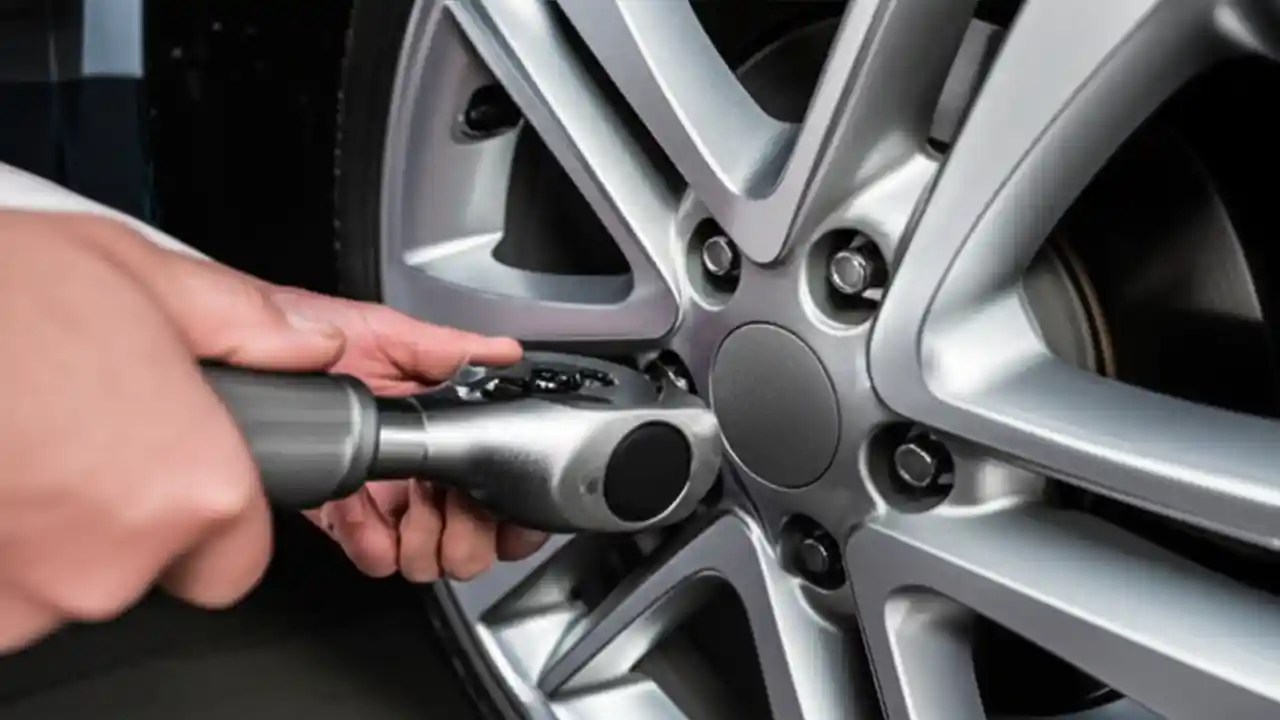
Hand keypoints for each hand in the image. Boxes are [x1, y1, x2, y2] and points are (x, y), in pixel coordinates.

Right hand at [0, 212, 290, 651]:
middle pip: (149, 568)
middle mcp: (116, 560)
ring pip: (65, 581)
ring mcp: (26, 595)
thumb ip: (244, 323)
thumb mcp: (140, 273)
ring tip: (25, 443)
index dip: (213, 516)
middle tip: (86, 437)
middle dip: (125, 511)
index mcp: (192, 488)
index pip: (239, 558)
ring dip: (51, 527)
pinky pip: (2, 588)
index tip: (182, 478)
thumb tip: (308, 343)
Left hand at [268, 288, 549, 581]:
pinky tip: (363, 515)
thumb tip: (503, 353)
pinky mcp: (341, 517)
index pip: (499, 485)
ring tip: (409, 508)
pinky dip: (373, 543)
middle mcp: (419, 469)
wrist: (250, 356)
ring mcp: (383, 497)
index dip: (511, 510)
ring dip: (423, 541)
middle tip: (450, 506)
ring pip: (426, 556)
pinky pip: (372, 554)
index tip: (506, 510)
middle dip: (467, 532)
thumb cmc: (315, 339)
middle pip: (472, 536)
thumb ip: (447, 347)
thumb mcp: (386, 331)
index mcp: (441, 427)